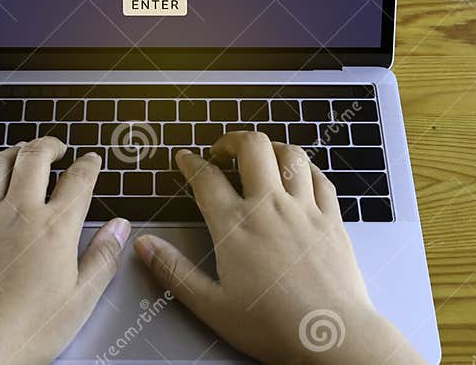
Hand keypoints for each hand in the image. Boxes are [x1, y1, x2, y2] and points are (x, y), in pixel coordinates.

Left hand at [0, 137, 128, 364]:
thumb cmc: (26, 331)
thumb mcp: (79, 300)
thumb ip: (102, 258)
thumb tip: (120, 228)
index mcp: (55, 229)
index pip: (78, 181)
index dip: (88, 165)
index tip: (92, 161)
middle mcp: (18, 214)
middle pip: (34, 159)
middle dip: (48, 145)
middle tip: (57, 147)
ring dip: (11, 153)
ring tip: (21, 152)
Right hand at [133, 132, 424, 364]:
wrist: (330, 335)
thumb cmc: (271, 326)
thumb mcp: (211, 305)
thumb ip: (173, 271)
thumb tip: (143, 245)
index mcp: (235, 225)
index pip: (206, 178)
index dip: (190, 163)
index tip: (184, 159)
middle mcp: (270, 206)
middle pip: (252, 147)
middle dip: (232, 140)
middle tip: (221, 152)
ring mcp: (305, 209)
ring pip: (290, 154)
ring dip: (271, 147)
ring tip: (260, 157)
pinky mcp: (332, 219)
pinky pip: (320, 178)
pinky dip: (306, 169)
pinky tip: (299, 175)